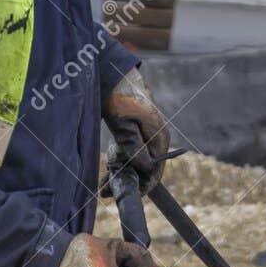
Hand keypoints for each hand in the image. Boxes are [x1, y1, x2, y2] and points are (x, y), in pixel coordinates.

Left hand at [102, 68, 171, 193]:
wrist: (114, 73)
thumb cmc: (118, 97)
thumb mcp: (123, 125)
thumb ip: (135, 148)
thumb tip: (146, 168)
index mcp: (159, 139)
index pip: (155, 173)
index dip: (139, 187)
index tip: (120, 193)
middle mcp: (159, 138)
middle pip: (147, 170)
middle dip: (129, 179)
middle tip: (106, 183)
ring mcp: (152, 134)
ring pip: (140, 162)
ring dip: (124, 169)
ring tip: (106, 173)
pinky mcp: (143, 131)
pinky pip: (136, 152)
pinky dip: (124, 158)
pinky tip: (111, 159)